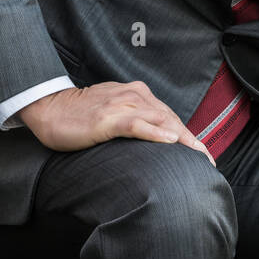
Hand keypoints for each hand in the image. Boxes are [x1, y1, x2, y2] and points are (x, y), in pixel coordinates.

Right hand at [18, 82, 215, 165]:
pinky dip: (154, 132)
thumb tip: (155, 140)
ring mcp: (121, 105)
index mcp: (138, 95)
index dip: (189, 137)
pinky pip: (136, 124)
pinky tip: (169, 141)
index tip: (205, 157)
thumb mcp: (114, 113)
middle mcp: (135, 96)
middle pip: (171, 120)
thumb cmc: (80, 114)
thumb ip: (136, 121)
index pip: (170, 118)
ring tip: (198, 157)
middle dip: (192, 142)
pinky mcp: (108, 118)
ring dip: (182, 139)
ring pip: (160, 121)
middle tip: (208, 163)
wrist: (49, 108)